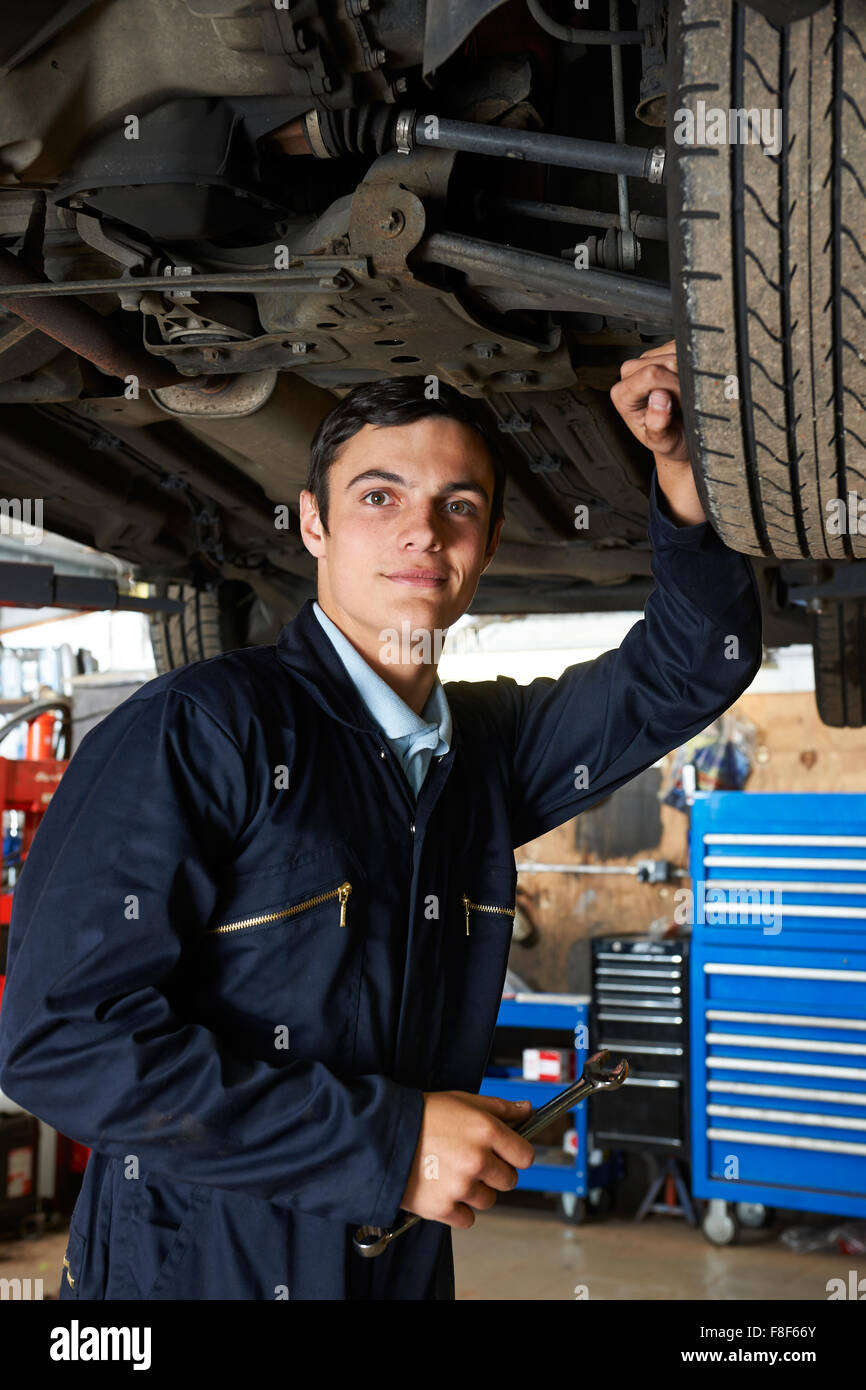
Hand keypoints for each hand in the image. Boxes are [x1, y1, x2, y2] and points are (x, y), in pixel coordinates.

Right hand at [399, 1091, 535, 1229]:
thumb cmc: (422, 1116)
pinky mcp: (443, 1208)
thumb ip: (499, 1108)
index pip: (525, 1156)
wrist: (380, 1135)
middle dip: (494, 1173)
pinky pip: (467, 1219)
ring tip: (452, 1173)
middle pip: (509, 1181)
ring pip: (488, 1200)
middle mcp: (477, 1160)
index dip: (516, 1154)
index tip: (506, 1154)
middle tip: (472, 1162)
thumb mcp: (462, 1100)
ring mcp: (460, 1186)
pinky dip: (457, 1209)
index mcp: (486, 1130)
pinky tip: (443, 1189)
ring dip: (475, 1191)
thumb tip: (527, 1110)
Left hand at [610, 339, 705, 523]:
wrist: (678, 438)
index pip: (651, 374)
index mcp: (622, 395)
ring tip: (681, 396)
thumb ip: (658, 424)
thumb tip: (659, 399)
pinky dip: (690, 365)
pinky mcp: (660, 352)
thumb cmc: (668, 439)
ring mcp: (645, 361)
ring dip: (686, 373)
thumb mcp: (663, 441)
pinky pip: (682, 348)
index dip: (673, 387)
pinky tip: (684, 382)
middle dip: (680, 381)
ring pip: (675, 352)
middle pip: (665, 362)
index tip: (679, 404)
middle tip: (681, 403)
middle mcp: (629, 374)